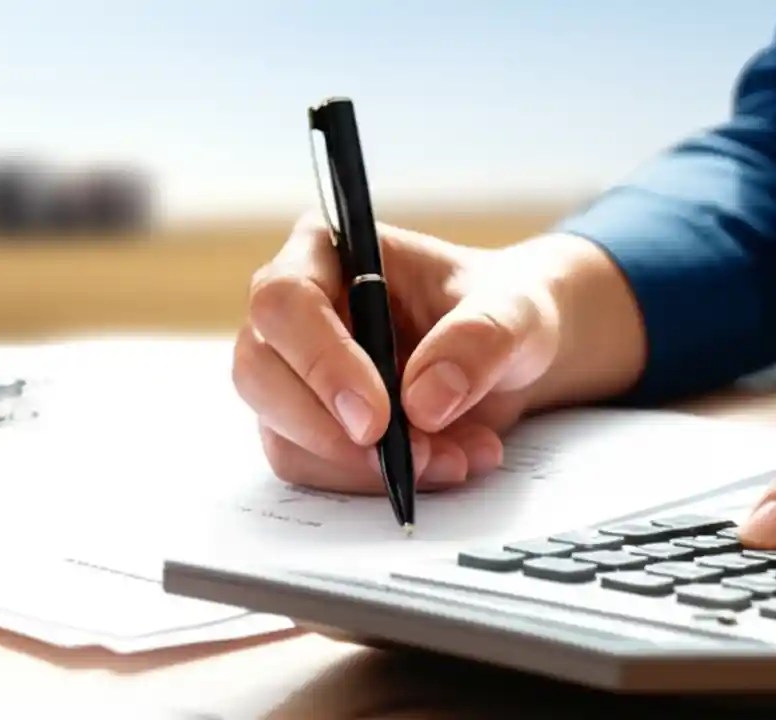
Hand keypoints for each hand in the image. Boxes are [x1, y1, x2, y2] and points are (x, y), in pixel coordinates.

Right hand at [233, 213, 643, 493]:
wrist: (514, 351)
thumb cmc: (502, 307)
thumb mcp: (516, 310)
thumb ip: (479, 340)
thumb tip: (422, 402)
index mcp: (326, 250)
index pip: (286, 303)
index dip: (321, 363)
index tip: (376, 419)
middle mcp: (294, 311)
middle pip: (259, 373)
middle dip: (331, 432)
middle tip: (412, 457)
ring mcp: (294, 373)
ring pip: (283, 435)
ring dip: (364, 467)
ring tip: (453, 457)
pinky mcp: (309, 426)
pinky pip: (315, 470)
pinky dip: (375, 482)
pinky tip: (442, 463)